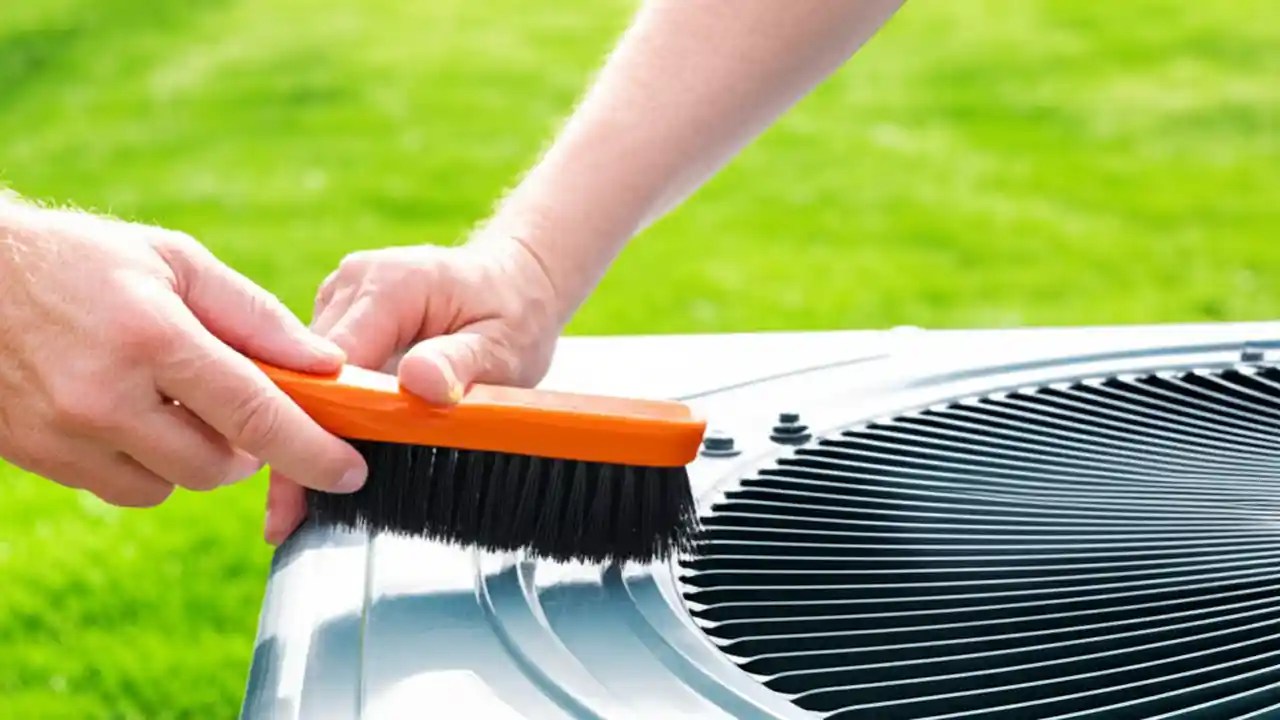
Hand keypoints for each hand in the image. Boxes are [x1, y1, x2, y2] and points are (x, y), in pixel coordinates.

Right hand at [0, 203, 368, 508]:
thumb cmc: (81, 261)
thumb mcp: (174, 261)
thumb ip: (255, 317)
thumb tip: (325, 365)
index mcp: (152, 338)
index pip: (254, 413)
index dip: (312, 450)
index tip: (352, 470)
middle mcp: (107, 396)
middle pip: (218, 465)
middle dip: (252, 448)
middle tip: (250, 410)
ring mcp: (67, 434)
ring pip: (173, 484)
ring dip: (199, 457)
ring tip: (183, 403)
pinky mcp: (40, 457)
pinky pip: (126, 487)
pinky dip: (150, 464)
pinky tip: (138, 417)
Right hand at [264, 235, 561, 542]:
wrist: (516, 280)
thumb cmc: (514, 312)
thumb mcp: (502, 344)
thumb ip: (459, 364)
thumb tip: (420, 383)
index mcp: (389, 284)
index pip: (331, 364)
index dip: (315, 424)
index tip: (306, 482)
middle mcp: (353, 285)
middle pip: (304, 372)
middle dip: (297, 440)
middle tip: (286, 517)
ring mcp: (340, 299)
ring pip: (304, 376)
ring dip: (305, 432)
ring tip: (297, 504)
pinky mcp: (340, 319)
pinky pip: (319, 373)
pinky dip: (322, 417)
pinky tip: (319, 462)